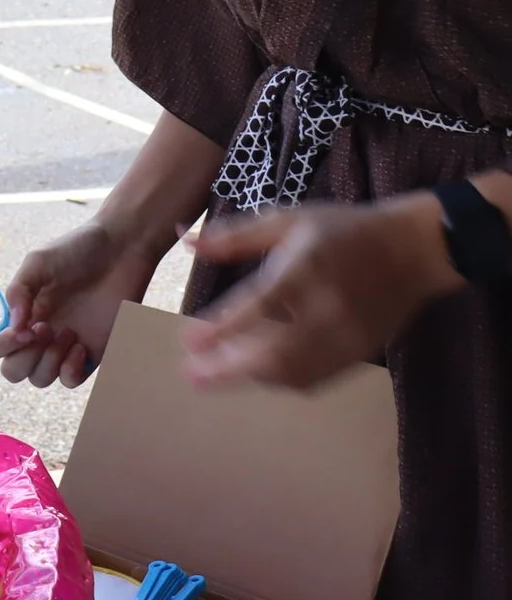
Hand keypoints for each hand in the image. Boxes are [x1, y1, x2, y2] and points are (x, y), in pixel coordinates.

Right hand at [0, 214, 174, 387]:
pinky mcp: (92, 353)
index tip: (23, 330)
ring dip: (48, 362)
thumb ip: (19, 291)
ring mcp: (64, 346)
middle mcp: (38, 334)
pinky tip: (81, 346)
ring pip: (40, 379)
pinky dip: (70, 371)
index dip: (2, 345)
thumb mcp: (38, 262)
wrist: (121, 250)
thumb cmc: (77, 250)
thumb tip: (12, 325)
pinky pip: (71, 380)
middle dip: (24, 358)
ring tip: (68, 332)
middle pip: (13, 370)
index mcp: (22, 313)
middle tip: (44, 330)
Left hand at [181, 195, 461, 389]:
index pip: (259, 306)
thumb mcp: (288, 220)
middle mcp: (326, 309)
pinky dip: (281, 379)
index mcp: (305, 270)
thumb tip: (187, 243)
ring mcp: (346, 337)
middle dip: (228, 369)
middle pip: (273, 352)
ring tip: (214, 374)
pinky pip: (315, 377)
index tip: (189, 341)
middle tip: (191, 375)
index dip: (222, 329)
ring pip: (293, 372)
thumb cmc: (343, 230)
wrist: (413, 251)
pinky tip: (256, 372)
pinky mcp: (359, 354)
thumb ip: (236, 236)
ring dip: (250, 377)